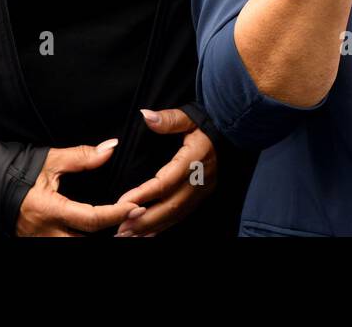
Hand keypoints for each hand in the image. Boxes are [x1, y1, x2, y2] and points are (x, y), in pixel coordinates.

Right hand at [15, 140, 140, 236]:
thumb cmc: (18, 172)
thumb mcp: (50, 161)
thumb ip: (82, 156)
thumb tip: (110, 148)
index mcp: (50, 210)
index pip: (91, 219)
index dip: (117, 213)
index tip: (136, 207)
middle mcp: (46, 232)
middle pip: (85, 242)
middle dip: (111, 235)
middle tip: (134, 223)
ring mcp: (41, 240)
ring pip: (75, 246)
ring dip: (99, 239)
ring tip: (123, 229)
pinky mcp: (39, 242)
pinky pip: (66, 244)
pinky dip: (84, 239)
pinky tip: (101, 233)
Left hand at [114, 108, 216, 237]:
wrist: (231, 133)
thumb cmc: (205, 124)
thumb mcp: (188, 117)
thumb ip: (168, 119)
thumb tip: (146, 116)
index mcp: (194, 159)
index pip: (166, 181)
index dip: (144, 193)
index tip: (122, 202)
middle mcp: (200, 179)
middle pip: (170, 205)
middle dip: (144, 220)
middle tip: (120, 230)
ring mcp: (202, 191)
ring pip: (176, 214)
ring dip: (152, 227)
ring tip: (128, 236)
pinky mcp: (202, 196)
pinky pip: (182, 215)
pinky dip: (164, 226)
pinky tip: (147, 234)